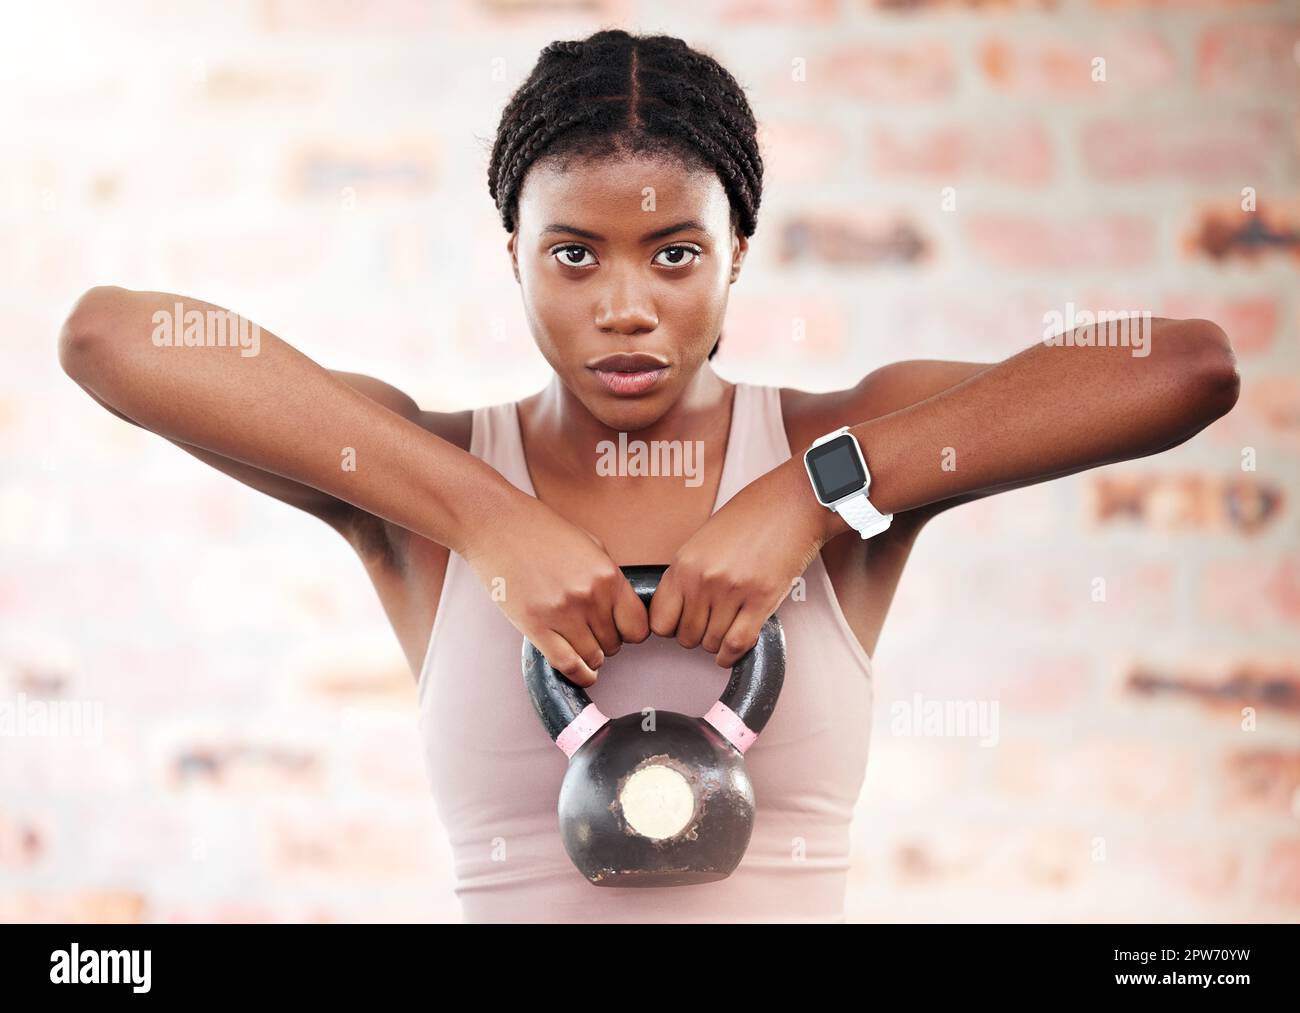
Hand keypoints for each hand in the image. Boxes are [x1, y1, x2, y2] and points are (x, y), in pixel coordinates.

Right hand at [462, 490, 649, 686]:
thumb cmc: (540, 531)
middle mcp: (589, 596)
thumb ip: (609, 578)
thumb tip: (621, 607)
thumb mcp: (590, 545)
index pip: (637, 625)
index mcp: (608, 575)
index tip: (620, 630)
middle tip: (592, 632)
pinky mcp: (535, 626)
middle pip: (615, 643)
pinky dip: (579, 674)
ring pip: (594, 657)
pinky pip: (567, 664)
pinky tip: (581, 672)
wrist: (497, 525)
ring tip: (581, 644)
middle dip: (607, 642)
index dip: (630, 632)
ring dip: (591, 657)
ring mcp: (562, 613)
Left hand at [649, 458, 831, 667]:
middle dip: (696, 636)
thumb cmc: (752, 515)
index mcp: (684, 563)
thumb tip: (679, 606)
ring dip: (717, 643)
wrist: (793, 502)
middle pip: (685, 636)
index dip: (670, 627)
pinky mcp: (761, 600)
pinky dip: (731, 655)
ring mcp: (732, 592)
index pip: (660, 620)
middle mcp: (703, 580)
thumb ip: (688, 573)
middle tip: (708, 625)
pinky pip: (737, 644)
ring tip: (725, 629)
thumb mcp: (703, 539)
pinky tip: (731, 652)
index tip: (680, 624)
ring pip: (711, 643)